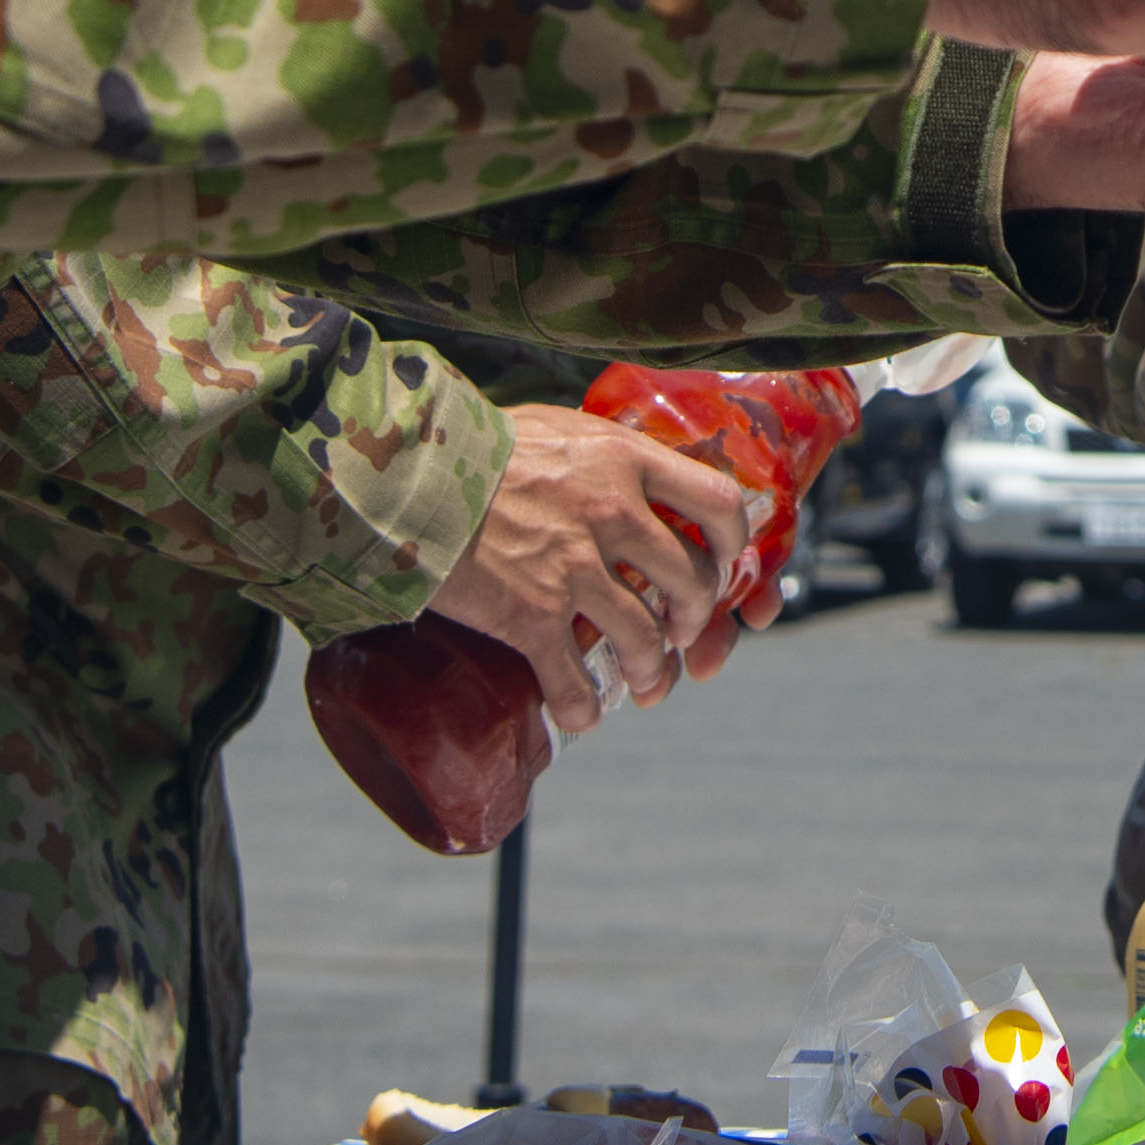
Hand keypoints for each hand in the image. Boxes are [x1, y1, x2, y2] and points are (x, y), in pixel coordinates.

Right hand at [424, 402, 756, 735]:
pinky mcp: (532, 615)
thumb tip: (622, 467)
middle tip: (679, 629)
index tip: (725, 559)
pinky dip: (582, 707)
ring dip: (651, 669)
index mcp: (626, 460)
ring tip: (645, 681)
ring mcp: (575, 568)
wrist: (411, 478)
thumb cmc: (477, 444)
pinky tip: (581, 715)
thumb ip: (601, 454)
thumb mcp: (558, 428)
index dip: (733, 541)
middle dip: (694, 616)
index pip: (717, 502)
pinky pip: (573, 680)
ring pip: (644, 637)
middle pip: (691, 580)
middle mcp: (613, 514)